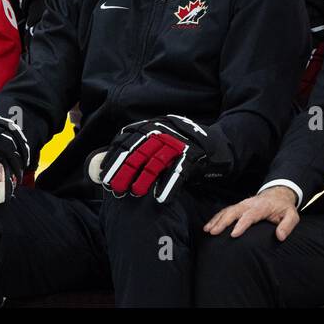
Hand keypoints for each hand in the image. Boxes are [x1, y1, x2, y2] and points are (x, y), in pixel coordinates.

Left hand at [91, 115, 226, 202]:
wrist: (219, 146)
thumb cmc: (183, 150)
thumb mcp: (160, 142)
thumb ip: (139, 150)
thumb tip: (109, 166)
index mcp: (152, 125)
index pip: (127, 138)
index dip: (114, 157)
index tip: (104, 174)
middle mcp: (164, 129)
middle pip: (139, 149)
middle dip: (124, 169)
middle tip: (115, 187)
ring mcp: (179, 141)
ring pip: (157, 160)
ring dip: (144, 178)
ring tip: (134, 193)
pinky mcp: (194, 154)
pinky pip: (179, 171)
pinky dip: (169, 185)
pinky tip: (160, 198)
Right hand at [203, 186, 299, 240]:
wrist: (278, 194)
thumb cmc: (284, 207)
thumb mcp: (292, 215)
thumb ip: (287, 225)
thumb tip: (280, 236)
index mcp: (261, 207)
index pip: (250, 215)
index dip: (241, 224)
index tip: (233, 234)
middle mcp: (249, 204)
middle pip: (234, 211)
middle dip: (223, 222)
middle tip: (214, 232)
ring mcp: (242, 204)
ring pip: (227, 211)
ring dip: (217, 220)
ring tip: (208, 230)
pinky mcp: (238, 206)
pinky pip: (225, 211)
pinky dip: (216, 218)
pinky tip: (208, 226)